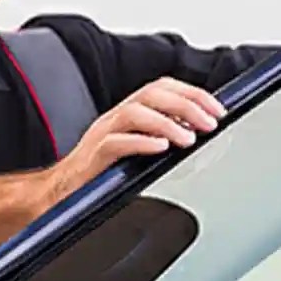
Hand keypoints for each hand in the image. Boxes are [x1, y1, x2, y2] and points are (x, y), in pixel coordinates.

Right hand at [50, 77, 226, 192]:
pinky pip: (116, 143)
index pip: (163, 87)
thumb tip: (198, 131)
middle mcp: (115, 117)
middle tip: (210, 123)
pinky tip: (161, 149)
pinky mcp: (93, 157)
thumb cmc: (102, 173)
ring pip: (135, 114)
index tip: (218, 109)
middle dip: (187, 105)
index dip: (193, 94)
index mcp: (128, 112)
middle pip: (152, 94)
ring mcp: (102, 134)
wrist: (62, 193)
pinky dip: (141, 143)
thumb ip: (163, 137)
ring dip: (167, 123)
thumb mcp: (138, 150)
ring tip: (189, 138)